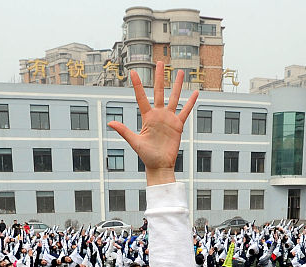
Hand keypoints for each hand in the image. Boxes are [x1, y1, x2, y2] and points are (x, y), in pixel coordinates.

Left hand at [108, 61, 197, 185]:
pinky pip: (185, 111)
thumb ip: (124, 131)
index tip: (133, 72)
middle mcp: (158, 115)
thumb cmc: (146, 156)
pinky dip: (190, 102)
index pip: (141, 97)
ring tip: (180, 72)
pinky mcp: (178, 125)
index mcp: (147, 117)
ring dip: (177, 85)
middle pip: (159, 91)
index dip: (138, 85)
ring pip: (174, 98)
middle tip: (159, 62)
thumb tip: (110, 123)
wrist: (159, 165)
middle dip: (159, 77)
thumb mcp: (135, 142)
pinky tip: (195, 92)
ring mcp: (168, 119)